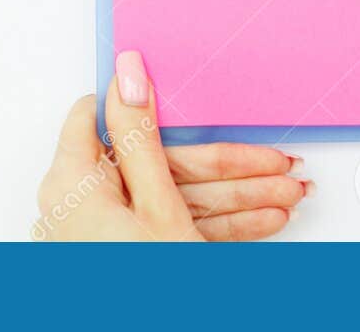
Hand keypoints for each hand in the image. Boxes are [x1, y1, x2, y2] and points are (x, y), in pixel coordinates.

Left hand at [32, 51, 311, 239]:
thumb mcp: (155, 204)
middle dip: (229, 168)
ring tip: (288, 196)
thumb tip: (126, 70)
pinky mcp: (124, 260)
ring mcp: (102, 238)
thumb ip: (140, 133)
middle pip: (159, 165)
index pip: (103, 116)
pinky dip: (216, 227)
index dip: (147, 102)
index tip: (187, 90)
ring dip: (237, 199)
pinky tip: (265, 222)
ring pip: (174, 200)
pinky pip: (171, 229)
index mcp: (71, 182)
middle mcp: (78, 207)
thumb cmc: (141, 289)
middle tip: (277, 164)